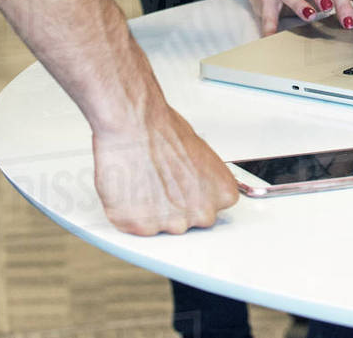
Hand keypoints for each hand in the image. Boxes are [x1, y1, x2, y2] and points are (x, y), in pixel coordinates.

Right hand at [92, 96, 238, 234]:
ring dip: (152, 211)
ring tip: (144, 181)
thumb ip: (203, 179)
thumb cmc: (163, 130)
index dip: (194, 197)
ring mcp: (172, 223)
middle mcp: (202, 213)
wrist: (134, 125)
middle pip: (190, 221)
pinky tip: (131, 188)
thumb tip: (195, 183)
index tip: (184, 187)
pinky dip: (129, 212)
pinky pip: (136, 227)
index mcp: (223, 194)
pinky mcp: (141, 227)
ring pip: (162, 226)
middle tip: (161, 183)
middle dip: (175, 207)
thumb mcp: (201, 152)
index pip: (213, 207)